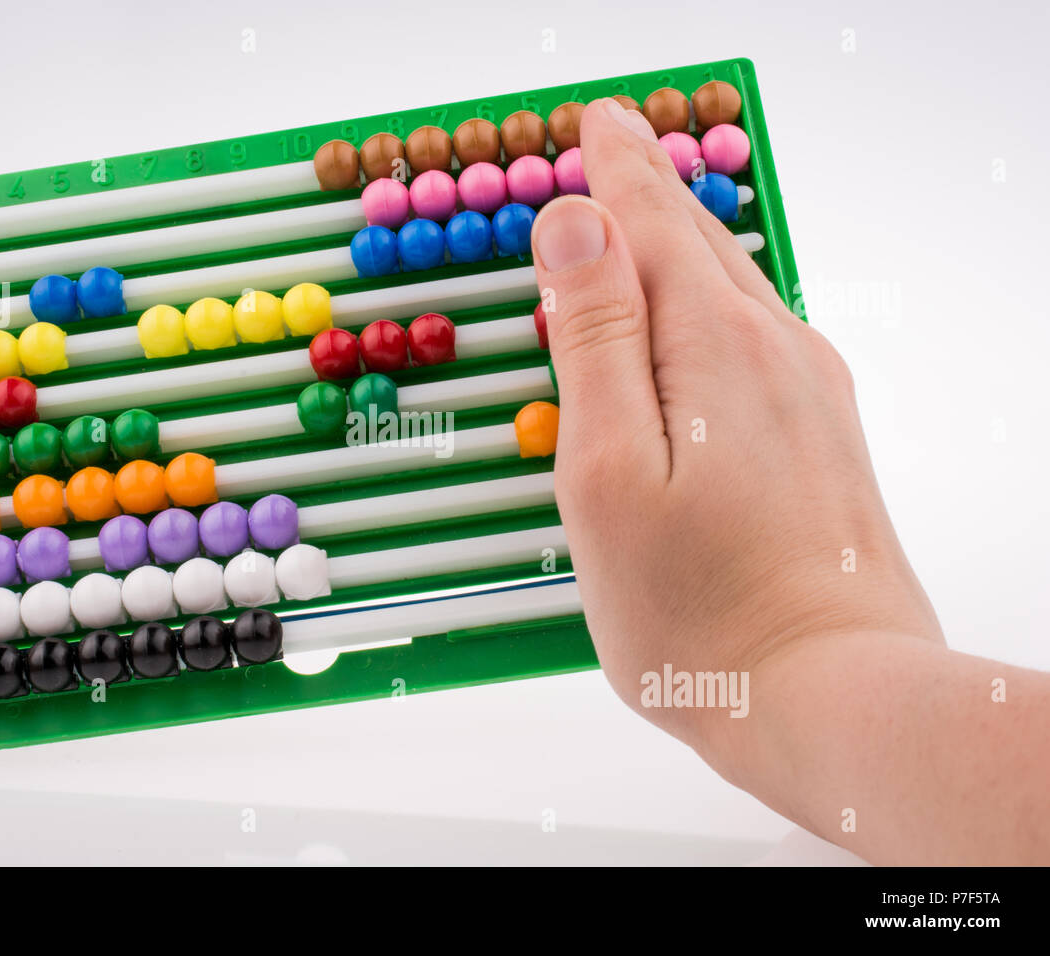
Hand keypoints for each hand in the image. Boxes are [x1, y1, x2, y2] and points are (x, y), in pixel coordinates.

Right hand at [531, 101, 942, 747]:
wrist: (830, 697)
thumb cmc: (699, 607)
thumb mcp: (611, 469)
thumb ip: (597, 340)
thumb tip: (579, 224)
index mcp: (714, 348)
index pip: (651, 223)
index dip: (614, 170)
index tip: (595, 122)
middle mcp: (776, 355)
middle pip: (699, 243)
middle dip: (649, 188)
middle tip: (615, 140)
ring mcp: (810, 397)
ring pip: (734, 288)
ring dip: (684, 241)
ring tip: (649, 209)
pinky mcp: (823, 441)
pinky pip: (758, 337)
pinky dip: (714, 302)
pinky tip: (705, 314)